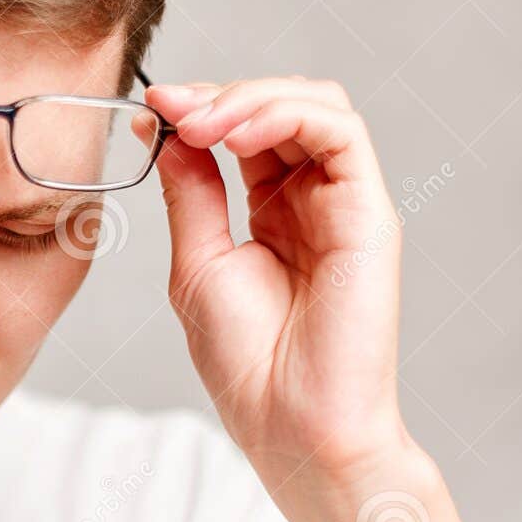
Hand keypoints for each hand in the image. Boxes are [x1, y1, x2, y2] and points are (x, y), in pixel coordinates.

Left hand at [143, 79, 411, 483]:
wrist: (291, 426)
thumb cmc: (248, 364)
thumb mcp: (197, 264)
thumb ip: (192, 194)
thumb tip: (172, 129)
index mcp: (273, 212)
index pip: (246, 131)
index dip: (201, 109)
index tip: (152, 105)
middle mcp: (313, 200)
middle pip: (281, 106)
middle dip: (219, 95)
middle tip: (171, 105)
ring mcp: (344, 202)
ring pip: (314, 104)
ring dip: (250, 97)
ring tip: (200, 120)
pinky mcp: (369, 211)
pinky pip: (341, 131)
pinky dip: (286, 113)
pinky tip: (236, 133)